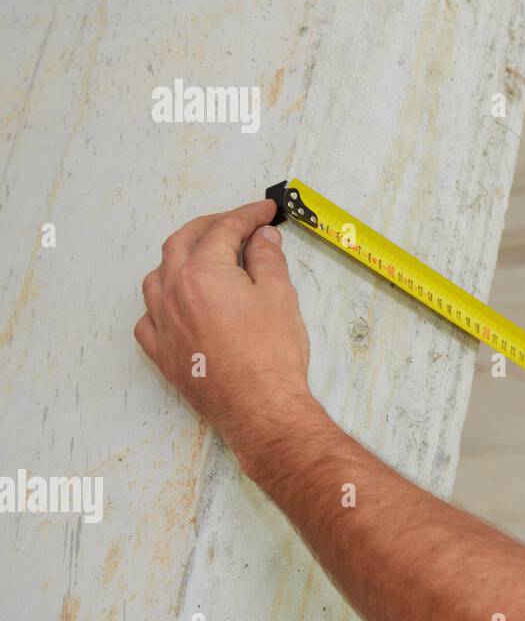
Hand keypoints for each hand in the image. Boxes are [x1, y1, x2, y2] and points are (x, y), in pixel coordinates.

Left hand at [134, 198, 317, 465]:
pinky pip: (149, 316)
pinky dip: (162, 301)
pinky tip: (179, 303)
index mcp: (203, 272)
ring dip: (180, 259)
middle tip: (236, 224)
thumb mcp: (280, 296)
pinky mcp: (161, 351)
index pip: (223, 230)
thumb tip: (261, 239)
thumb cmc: (270, 356)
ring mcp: (162, 323)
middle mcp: (173, 292)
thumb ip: (267, 259)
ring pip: (158, 276)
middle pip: (182, 243)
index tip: (263, 213)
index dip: (246, 216)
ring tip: (205, 258)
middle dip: (209, 227)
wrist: (259, 407)